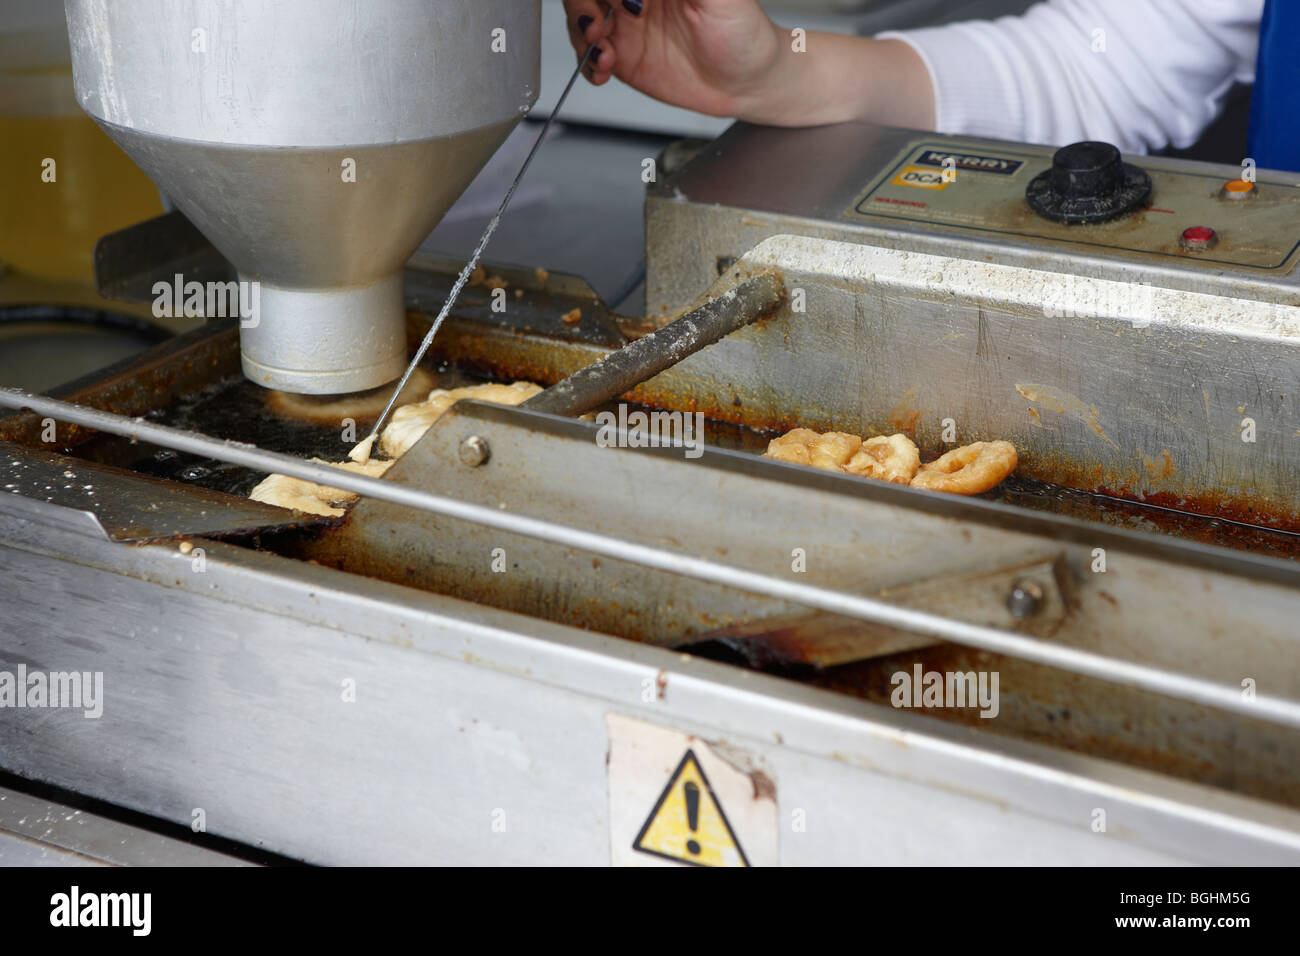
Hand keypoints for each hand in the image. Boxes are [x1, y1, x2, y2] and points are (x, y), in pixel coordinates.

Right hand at [561, 0, 934, 128]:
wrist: (753, 84)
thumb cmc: (746, 34)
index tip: (616, 1)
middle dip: (583, 5)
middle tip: (598, 25)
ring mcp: (627, 25)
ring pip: (581, 18)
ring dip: (582, 33)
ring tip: (603, 51)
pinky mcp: (624, 58)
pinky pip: (590, 55)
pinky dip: (587, 62)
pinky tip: (603, 69)